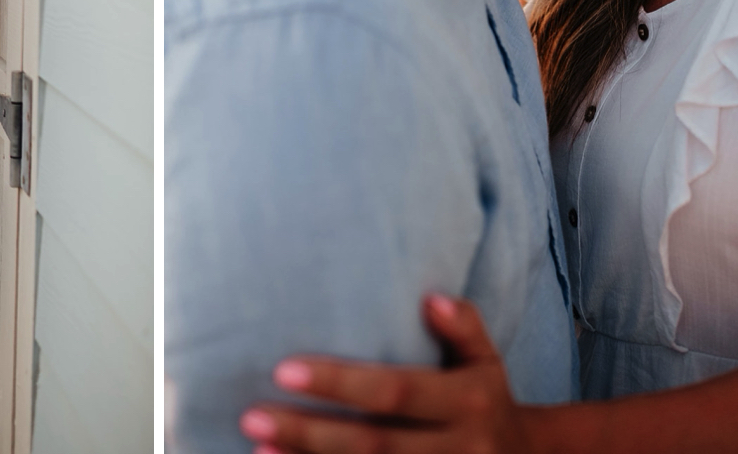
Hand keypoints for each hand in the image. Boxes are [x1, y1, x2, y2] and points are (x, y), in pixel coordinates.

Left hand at [240, 295, 529, 453]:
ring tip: (259, 451)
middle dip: (309, 433)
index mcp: (467, 402)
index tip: (283, 370)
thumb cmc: (485, 400)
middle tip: (251, 415)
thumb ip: (463, 325)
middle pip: (374, 445)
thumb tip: (430, 299)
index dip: (340, 382)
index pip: (394, 392)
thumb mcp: (485, 359)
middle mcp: (459, 449)